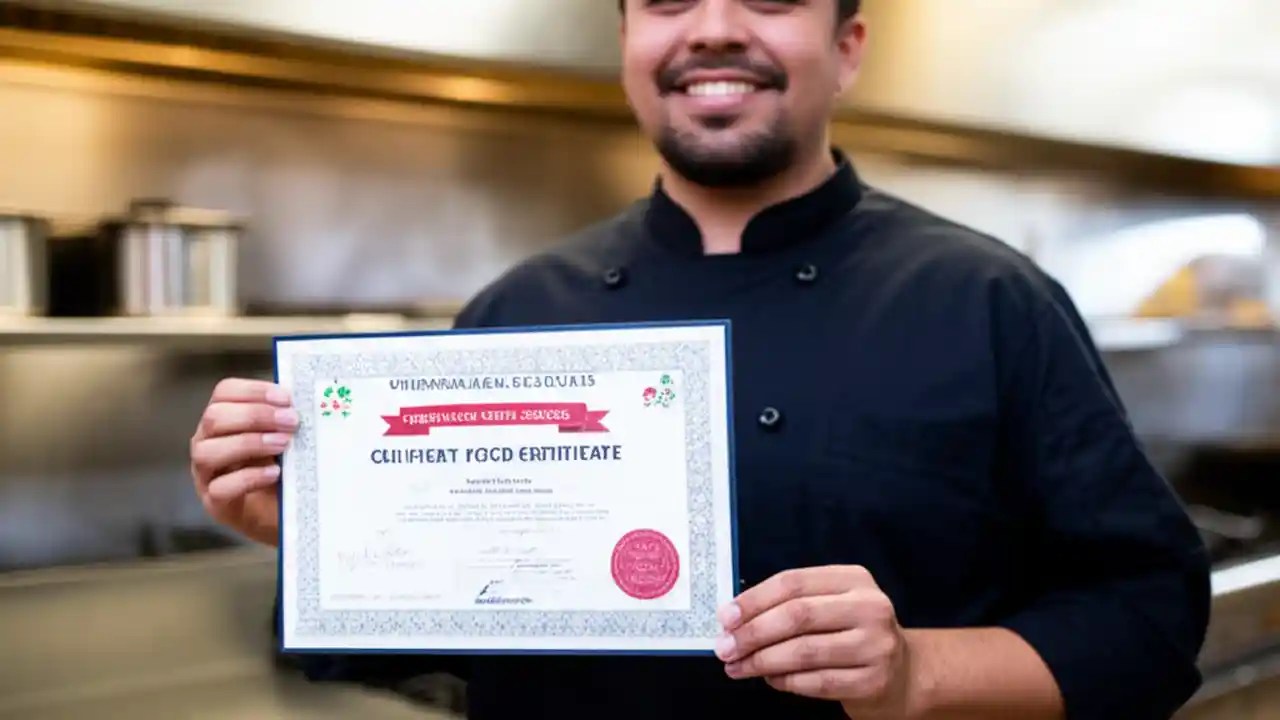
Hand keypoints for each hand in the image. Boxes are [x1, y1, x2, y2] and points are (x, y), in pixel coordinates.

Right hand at [190, 378, 296, 545]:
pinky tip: (274, 473)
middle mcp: (206, 442)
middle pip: (214, 418)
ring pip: (208, 451)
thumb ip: (286, 417)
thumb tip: (304, 398)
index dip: (253, 391)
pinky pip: (221, 488)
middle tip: (291, 421)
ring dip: (249, 443)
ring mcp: (206, 474)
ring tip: (283, 444)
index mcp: (223, 419)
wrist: (286, 512)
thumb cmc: (284, 467)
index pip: (224, 393)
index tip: (285, 398)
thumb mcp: (285, 436)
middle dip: (255, 416)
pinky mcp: (216, 503)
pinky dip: (249, 477)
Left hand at [716, 565, 914, 717]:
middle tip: (725, 648)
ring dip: (761, 661)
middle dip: (753, 633)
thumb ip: (790, 604)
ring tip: (737, 667)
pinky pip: (816, 682)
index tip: (725, 618)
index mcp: (854, 579)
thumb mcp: (831, 605)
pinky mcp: (873, 680)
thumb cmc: (852, 634)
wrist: (903, 673)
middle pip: (797, 615)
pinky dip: (785, 681)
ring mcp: (875, 645)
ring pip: (804, 651)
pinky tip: (769, 679)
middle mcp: (870, 607)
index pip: (794, 583)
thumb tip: (734, 618)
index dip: (754, 600)